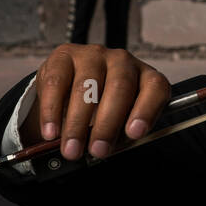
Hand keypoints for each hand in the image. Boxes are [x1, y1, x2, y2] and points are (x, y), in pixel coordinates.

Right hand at [18, 44, 171, 160]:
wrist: (72, 85)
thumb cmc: (105, 107)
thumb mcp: (120, 120)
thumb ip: (121, 133)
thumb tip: (105, 150)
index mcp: (146, 76)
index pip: (155, 88)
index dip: (146, 110)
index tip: (135, 133)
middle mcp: (123, 61)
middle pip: (119, 88)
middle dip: (107, 124)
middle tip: (97, 150)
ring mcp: (93, 55)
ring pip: (86, 87)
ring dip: (77, 124)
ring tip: (71, 149)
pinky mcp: (64, 55)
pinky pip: (57, 83)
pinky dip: (52, 112)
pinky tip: (51, 132)